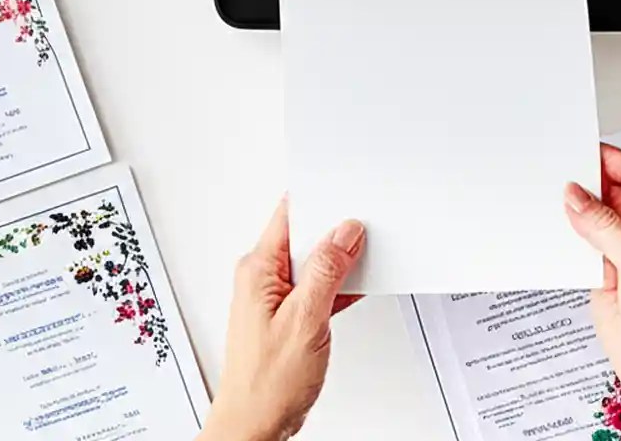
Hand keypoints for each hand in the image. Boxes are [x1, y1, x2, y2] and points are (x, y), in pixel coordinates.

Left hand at [197, 200, 365, 440]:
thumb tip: (344, 233)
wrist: (255, 424)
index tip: (350, 203)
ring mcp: (276, 297)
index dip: (321, 202)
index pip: (290, 215)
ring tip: (364, 263)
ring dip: (339, 263)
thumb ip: (326, 272)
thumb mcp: (305, 319)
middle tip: (364, 234)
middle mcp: (262, 279)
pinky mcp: (289, 315)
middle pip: (305, 237)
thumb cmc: (266, 383)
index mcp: (258, 270)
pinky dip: (338, 288)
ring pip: (315, 263)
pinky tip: (354, 291)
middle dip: (335, 232)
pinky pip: (318, 288)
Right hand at [565, 145, 620, 440]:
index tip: (579, 155)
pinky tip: (556, 235)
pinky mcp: (610, 275)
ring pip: (597, 218)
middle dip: (588, 185)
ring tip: (553, 206)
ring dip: (576, 213)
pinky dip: (568, 239)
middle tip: (559, 179)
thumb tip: (578, 198)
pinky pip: (584, 246)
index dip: (610, 161)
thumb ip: (608, 227)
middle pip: (616, 191)